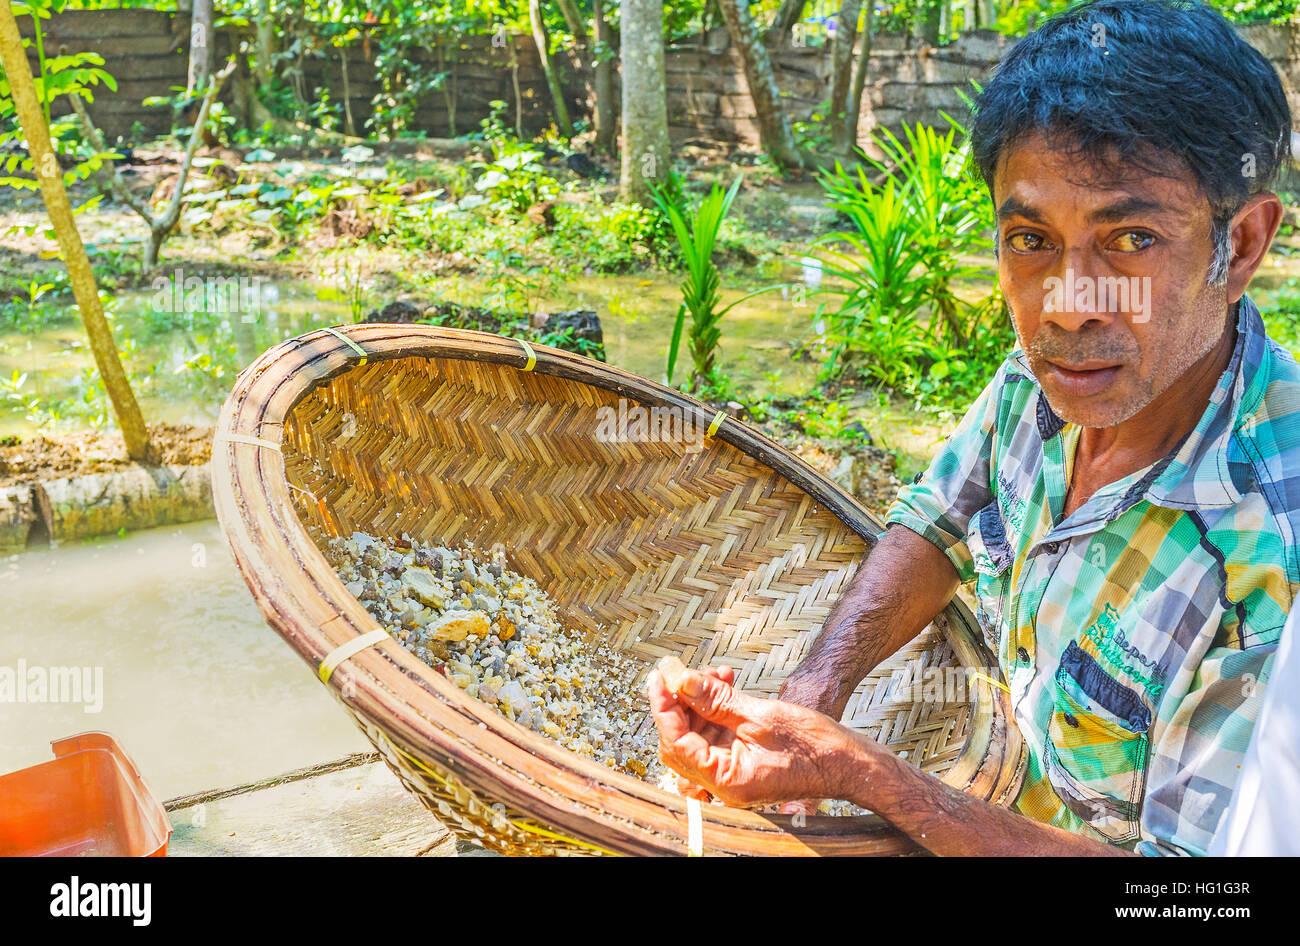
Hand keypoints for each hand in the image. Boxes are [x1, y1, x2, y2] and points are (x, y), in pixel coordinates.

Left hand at [647, 664, 859, 808]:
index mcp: (726, 781)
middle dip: (679, 704)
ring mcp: (731, 774)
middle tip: (683, 672)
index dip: (664, 708)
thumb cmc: (814, 745)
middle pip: (680, 742)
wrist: (848, 761)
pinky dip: (715, 710)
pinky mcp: (740, 762)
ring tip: (716, 674)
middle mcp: (724, 785)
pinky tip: (725, 684)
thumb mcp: (760, 714)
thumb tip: (682, 681)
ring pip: (696, 736)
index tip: (660, 678)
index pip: (677, 743)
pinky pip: (714, 736)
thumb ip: (716, 700)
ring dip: (699, 702)